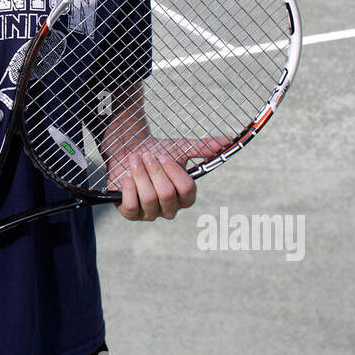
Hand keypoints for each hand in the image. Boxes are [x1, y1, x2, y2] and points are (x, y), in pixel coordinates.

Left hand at [108, 137, 230, 221]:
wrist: (129, 152)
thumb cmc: (157, 153)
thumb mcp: (180, 149)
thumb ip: (204, 147)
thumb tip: (228, 140)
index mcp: (186, 196)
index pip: (187, 190)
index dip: (174, 172)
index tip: (164, 156)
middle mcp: (170, 208)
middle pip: (166, 194)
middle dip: (154, 171)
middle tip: (147, 156)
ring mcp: (150, 214)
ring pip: (149, 199)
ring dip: (140, 174)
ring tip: (135, 160)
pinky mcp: (131, 214)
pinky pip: (131, 206)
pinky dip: (128, 187)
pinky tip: (126, 175)